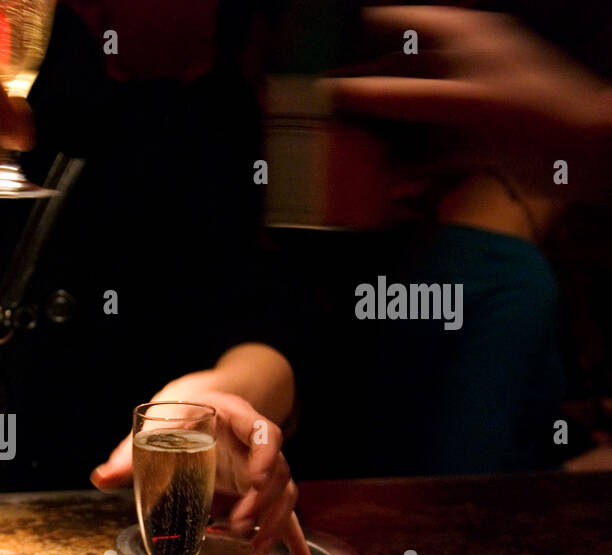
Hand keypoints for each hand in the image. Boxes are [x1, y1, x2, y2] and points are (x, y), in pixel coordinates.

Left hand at [91, 391, 318, 554]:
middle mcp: (256, 443)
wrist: (199, 398)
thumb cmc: (181, 406)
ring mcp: (261, 468)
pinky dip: (294, 539)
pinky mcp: (259, 490)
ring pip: (283, 493)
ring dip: (272, 521)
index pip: (264, 432)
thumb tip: (101, 478)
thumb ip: (131, 453)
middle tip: (239, 523)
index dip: (264, 454)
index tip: (253, 478)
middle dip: (262, 500)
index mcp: (236, 417)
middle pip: (277, 469)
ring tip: (253, 545)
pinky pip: (283, 514)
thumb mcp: (158, 420)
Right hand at [326, 7, 611, 149]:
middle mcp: (453, 65)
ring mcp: (458, 103)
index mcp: (456, 36)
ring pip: (401, 116)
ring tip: (339, 155)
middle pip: (390, 76)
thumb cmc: (533, 113)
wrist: (584, 154)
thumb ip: (395, 96)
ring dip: (374, 139)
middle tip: (316, 117)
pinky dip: (401, 168)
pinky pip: (420, 151)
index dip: (353, 37)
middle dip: (357, 99)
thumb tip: (338, 90)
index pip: (391, 22)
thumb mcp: (458, 101)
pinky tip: (380, 186)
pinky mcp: (464, 137)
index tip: (315, 60)